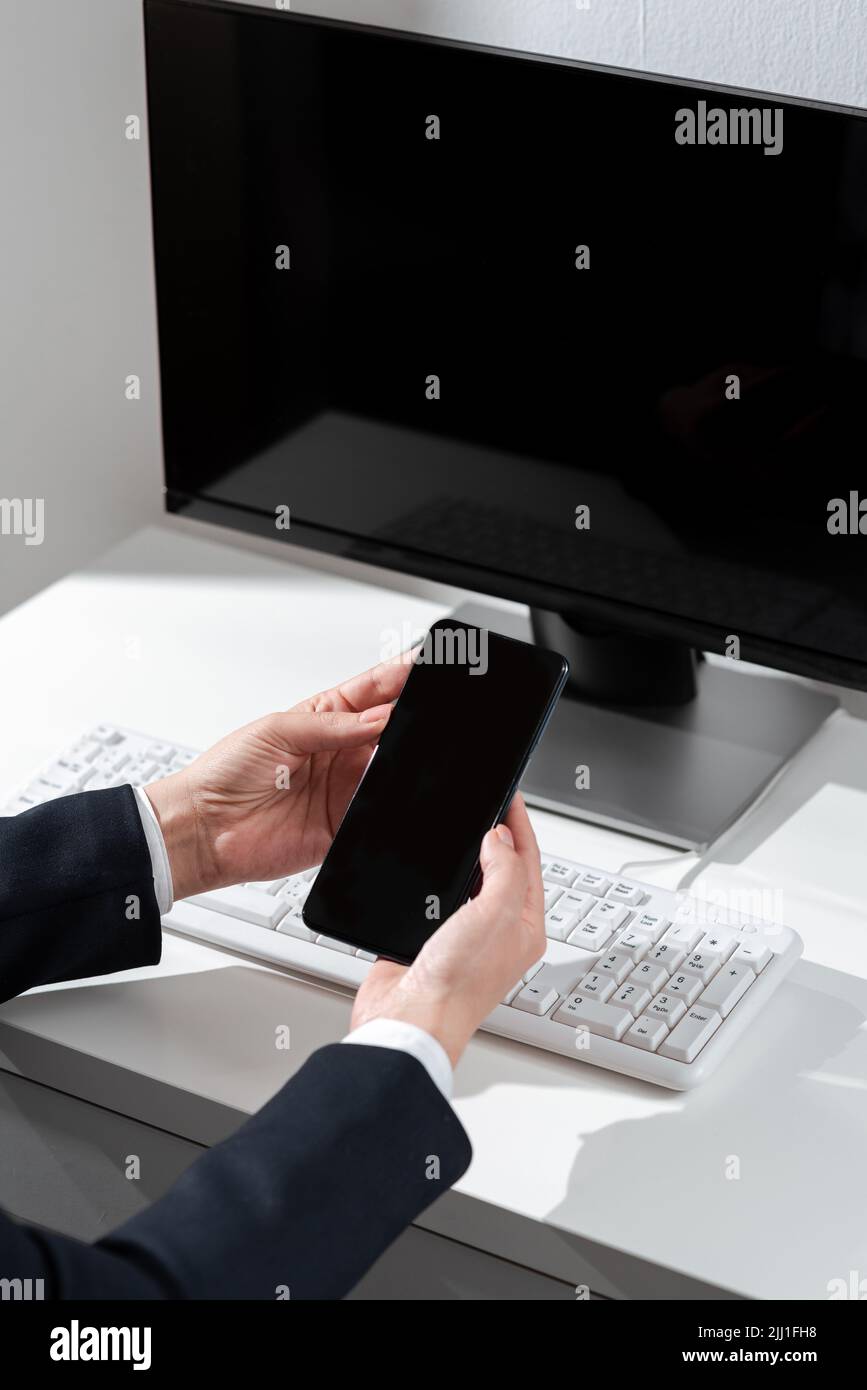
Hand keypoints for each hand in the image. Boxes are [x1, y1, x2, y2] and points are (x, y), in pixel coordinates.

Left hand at [144, 654, 412, 900]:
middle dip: (411, 713)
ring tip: (408, 742)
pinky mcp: (346, 825)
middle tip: (425, 704)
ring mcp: (345, 788)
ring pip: (393, 767)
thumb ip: (334, 725)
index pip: (372, 691)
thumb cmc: (225, 772)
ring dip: (405, 756)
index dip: (399, 675)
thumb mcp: (278, 730)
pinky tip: (390, 787)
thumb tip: (381, 717)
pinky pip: (381, 813)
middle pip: (391, 727)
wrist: (203, 829)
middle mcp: (339, 751)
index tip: (423, 664)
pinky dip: (392, 802)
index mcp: (322, 718)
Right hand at [350, 794, 545, 1066]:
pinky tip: (426, 864)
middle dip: (496, 837)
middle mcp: (496, 932)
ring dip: (464, 856)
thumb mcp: (495, 914)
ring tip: (461, 825)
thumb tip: (499, 838)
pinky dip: (431, 877)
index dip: (519, 826)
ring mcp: (461, 936)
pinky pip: (433, 898)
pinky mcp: (427, 939)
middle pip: (501, 870)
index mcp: (524, 927)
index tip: (511, 796)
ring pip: (467, 882)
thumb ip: (504, 870)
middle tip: (487, 803)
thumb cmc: (458, 985)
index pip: (528, 862)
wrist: (409, 1021)